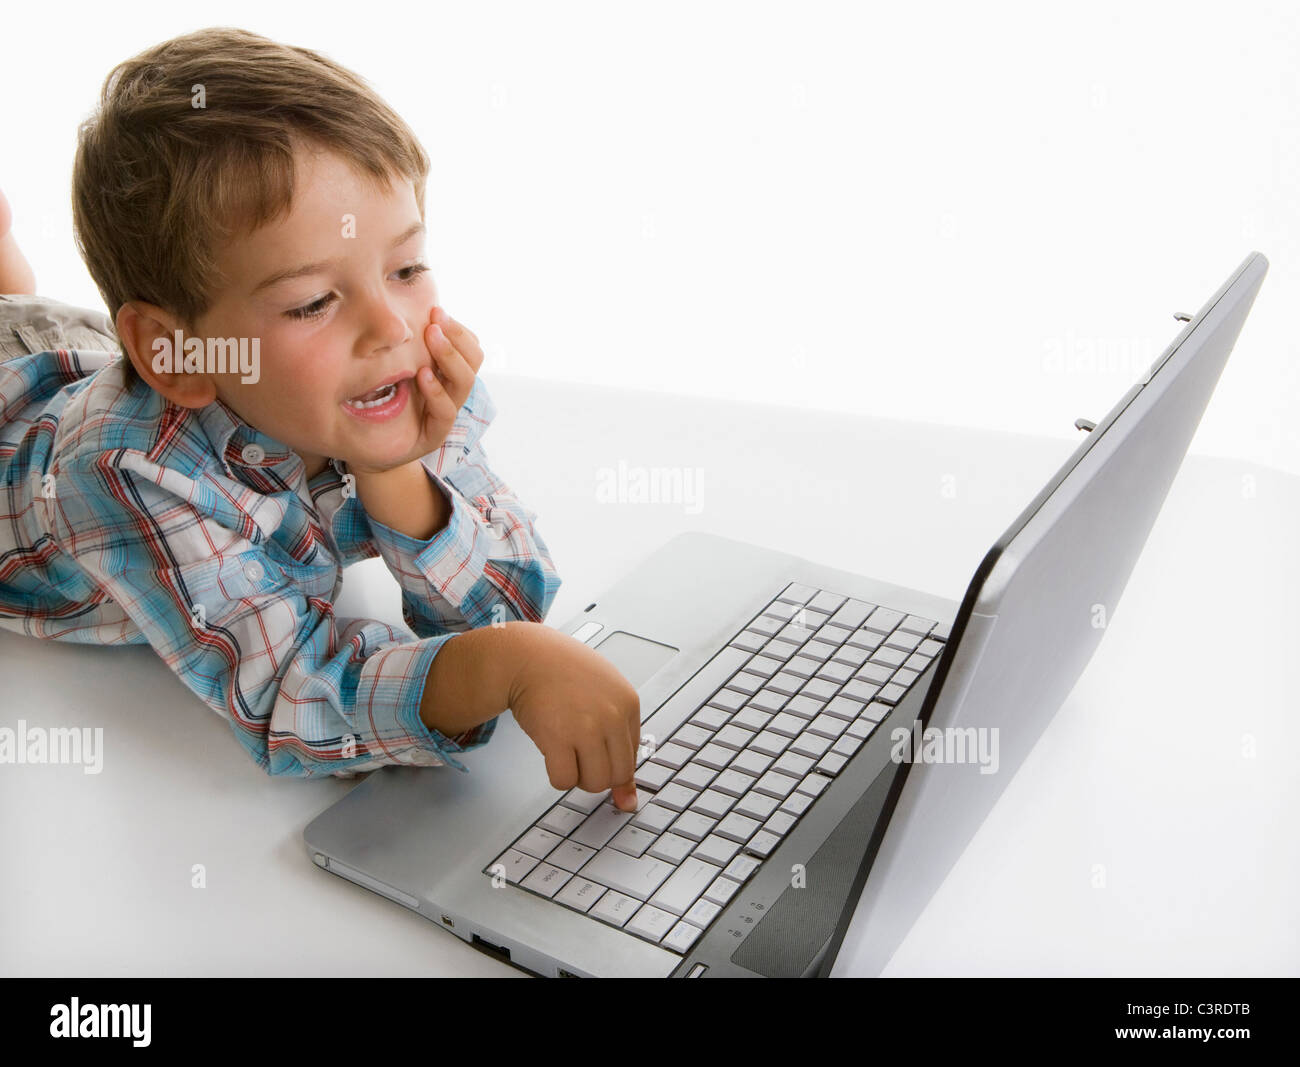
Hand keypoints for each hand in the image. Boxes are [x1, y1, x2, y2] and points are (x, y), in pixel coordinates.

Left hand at [344, 306, 484, 475]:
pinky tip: (423, 375)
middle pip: (473, 360)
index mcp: (444, 372)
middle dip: (456, 337)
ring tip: (432, 337)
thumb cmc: (374, 402)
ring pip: (465, 382)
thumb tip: (404, 308)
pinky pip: (446, 412)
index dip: (457, 328)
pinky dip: (437, 391)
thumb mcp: (388, 365)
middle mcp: (449, 391)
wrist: (364, 447)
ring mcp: (444, 414)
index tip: (436, 310)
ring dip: (449, 356)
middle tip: (436, 320)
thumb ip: (403, 344)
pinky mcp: (434, 435)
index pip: (468, 347)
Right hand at [507, 624, 641, 811]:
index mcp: (628, 703)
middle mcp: (612, 716)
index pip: (632, 757)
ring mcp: (586, 727)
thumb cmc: (564, 673)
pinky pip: (564, 780)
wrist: (528, 656)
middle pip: (616, 775)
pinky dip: (557, 776)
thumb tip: (628, 801)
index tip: (602, 768)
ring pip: (594, 783)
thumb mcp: (604, 696)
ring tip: (566, 752)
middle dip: (596, 774)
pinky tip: (552, 754)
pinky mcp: (557, 737)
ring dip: (577, 777)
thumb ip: (619, 741)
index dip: (612, 765)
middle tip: (579, 756)